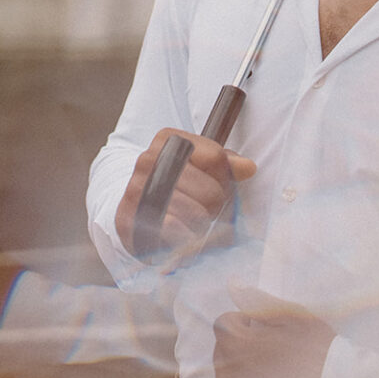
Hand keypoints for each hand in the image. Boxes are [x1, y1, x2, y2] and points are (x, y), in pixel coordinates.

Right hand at [115, 130, 256, 257]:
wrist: (130, 207)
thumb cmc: (173, 184)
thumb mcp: (198, 165)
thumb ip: (225, 163)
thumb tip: (248, 167)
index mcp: (169, 139)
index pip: (216, 157)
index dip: (225, 179)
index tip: (220, 187)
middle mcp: (149, 160)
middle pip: (209, 190)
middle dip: (216, 208)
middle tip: (208, 213)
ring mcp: (138, 189)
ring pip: (195, 213)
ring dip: (202, 226)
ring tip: (196, 225)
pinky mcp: (130, 218)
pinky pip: (174, 230)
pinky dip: (186, 238)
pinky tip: (184, 235)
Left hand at [214, 285, 333, 377]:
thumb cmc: (318, 351)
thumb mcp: (292, 316)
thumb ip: (258, 301)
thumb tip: (232, 284)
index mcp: (238, 345)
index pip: (223, 324)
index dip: (244, 322)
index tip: (265, 329)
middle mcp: (229, 375)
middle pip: (222, 352)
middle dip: (242, 347)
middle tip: (274, 352)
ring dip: (243, 373)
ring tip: (275, 376)